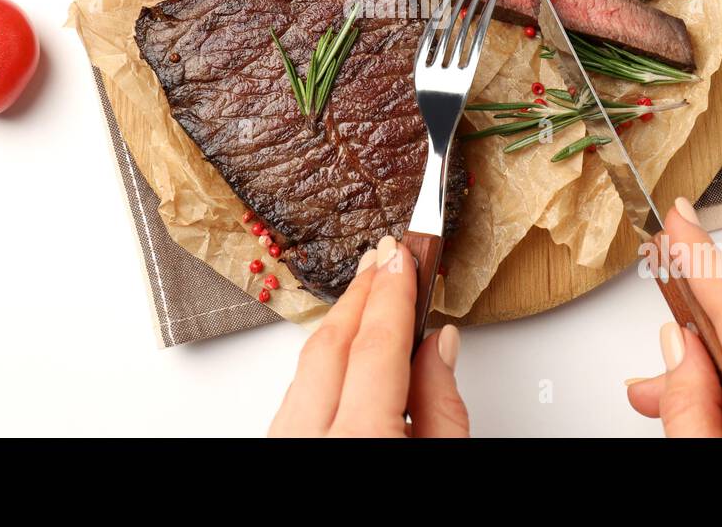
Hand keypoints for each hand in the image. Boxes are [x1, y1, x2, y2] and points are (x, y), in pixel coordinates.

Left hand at [269, 235, 468, 436]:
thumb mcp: (445, 464)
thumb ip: (441, 407)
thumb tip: (439, 344)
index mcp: (361, 440)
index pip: (377, 346)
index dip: (392, 294)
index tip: (403, 256)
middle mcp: (311, 438)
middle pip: (332, 345)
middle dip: (361, 293)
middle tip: (386, 256)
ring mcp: (286, 443)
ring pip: (307, 364)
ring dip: (340, 321)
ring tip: (367, 288)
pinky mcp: (276, 448)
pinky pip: (296, 392)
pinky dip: (322, 359)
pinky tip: (344, 343)